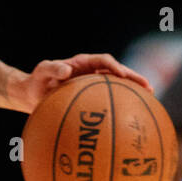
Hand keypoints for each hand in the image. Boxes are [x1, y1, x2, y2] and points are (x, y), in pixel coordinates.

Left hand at [17, 53, 154, 114]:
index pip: (103, 61)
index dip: (114, 67)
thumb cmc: (36, 81)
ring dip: (133, 92)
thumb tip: (65, 70)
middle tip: (148, 87)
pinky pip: (108, 100)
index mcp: (82, 63)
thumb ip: (51, 68)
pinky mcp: (92, 98)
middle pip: (117, 72)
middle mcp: (91, 71)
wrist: (31, 93)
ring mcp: (93, 84)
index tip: (122, 75)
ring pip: (117, 86)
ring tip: (150, 100)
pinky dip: (120, 106)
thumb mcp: (41, 72)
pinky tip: (129, 119)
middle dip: (134, 78)